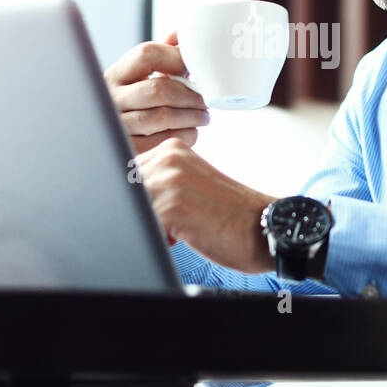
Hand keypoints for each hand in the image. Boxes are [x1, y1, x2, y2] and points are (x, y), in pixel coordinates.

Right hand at [104, 31, 209, 153]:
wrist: (117, 142)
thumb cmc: (140, 103)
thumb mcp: (143, 77)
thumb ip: (163, 54)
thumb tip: (182, 32)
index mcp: (116, 74)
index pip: (147, 53)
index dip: (176, 58)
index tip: (192, 68)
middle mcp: (110, 98)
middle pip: (158, 89)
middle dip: (190, 95)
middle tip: (206, 100)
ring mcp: (118, 126)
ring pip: (163, 117)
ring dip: (192, 116)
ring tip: (203, 115)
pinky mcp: (129, 149)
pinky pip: (166, 140)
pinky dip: (187, 135)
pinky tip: (191, 131)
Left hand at [134, 138, 274, 273]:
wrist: (263, 226)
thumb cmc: (229, 213)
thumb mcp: (190, 184)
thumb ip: (159, 181)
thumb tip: (123, 194)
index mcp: (171, 149)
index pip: (126, 174)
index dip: (138, 198)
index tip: (159, 209)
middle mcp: (168, 158)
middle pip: (125, 191)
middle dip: (143, 212)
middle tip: (177, 220)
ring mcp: (169, 179)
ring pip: (134, 209)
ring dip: (153, 225)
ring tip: (183, 226)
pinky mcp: (171, 205)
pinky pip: (144, 226)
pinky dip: (160, 238)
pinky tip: (186, 234)